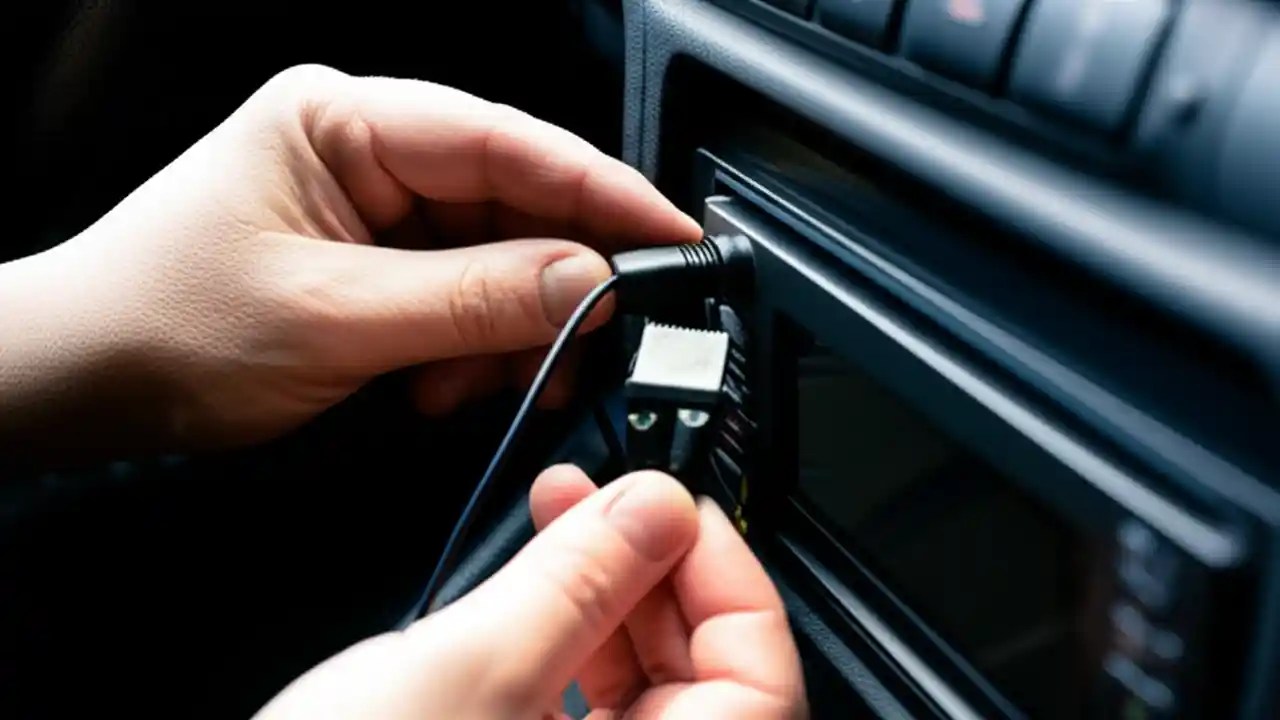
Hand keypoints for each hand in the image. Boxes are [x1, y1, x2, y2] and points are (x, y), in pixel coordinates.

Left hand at [0, 64, 698, 453]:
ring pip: (497, 257)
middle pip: (511, 200)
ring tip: (503, 382)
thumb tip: (592, 281)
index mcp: (343, 118)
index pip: (503, 142)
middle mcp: (366, 150)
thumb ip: (475, 300)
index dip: (600, 189)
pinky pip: (465, 296)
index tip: (669, 235)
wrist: (85, 384)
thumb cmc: (164, 325)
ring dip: (514, 328)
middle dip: (559, 277)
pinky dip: (478, 348)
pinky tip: (451, 384)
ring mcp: (374, 209)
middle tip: (608, 334)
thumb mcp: (333, 316)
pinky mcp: (378, 263)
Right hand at [253, 466, 806, 718]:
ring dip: (608, 591)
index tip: (680, 510)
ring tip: (562, 514)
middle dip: (657, 568)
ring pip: (640, 689)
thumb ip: (578, 583)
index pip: (764, 683)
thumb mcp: (470, 674)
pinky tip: (530, 586)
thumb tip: (658, 509)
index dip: (733, 579)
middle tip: (611, 498)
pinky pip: (580, 710)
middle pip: (705, 677)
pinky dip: (564, 637)